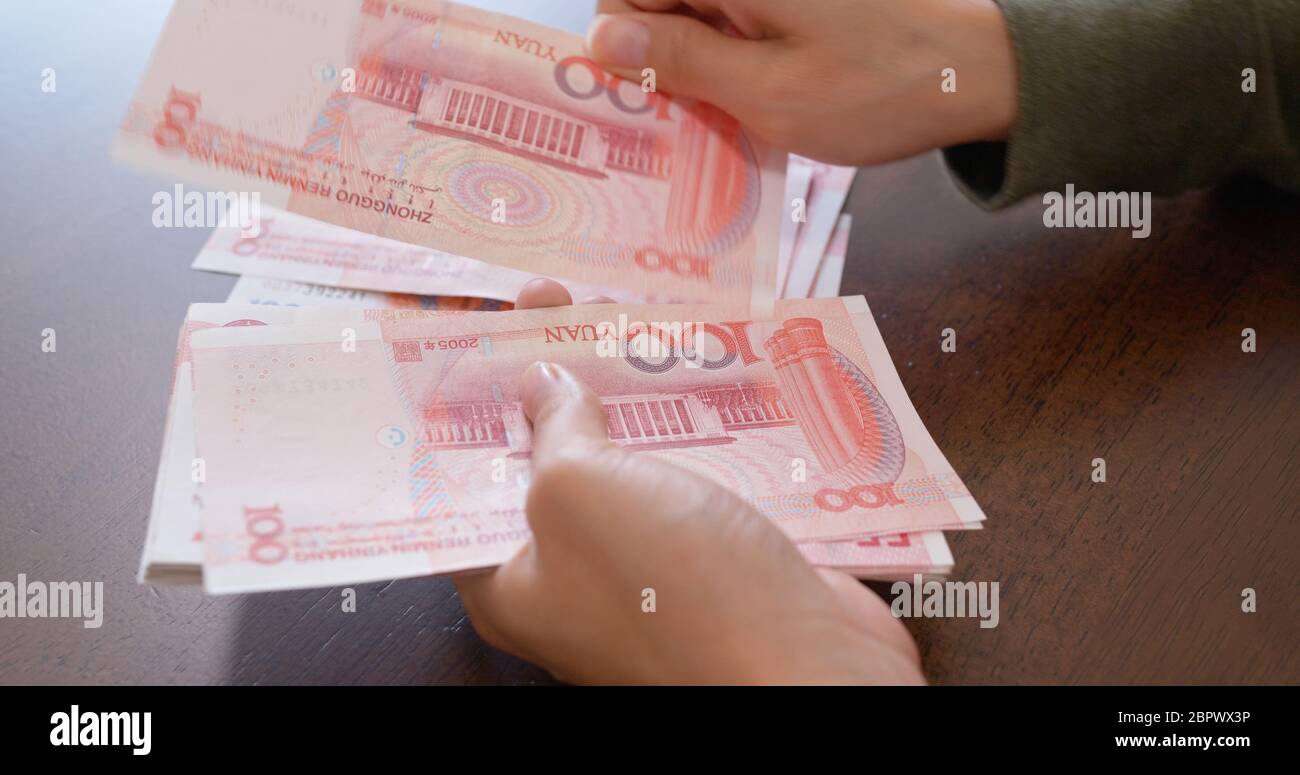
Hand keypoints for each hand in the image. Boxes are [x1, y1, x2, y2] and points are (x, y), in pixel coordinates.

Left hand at [452, 279, 924, 683]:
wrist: (810, 664)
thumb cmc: (673, 590)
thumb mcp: (580, 492)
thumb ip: (553, 429)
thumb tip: (542, 383)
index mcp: (511, 583)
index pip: (461, 483)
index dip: (463, 406)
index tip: (471, 336)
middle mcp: (572, 579)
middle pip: (545, 462)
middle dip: (550, 379)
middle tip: (554, 299)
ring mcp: (649, 568)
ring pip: (625, 462)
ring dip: (625, 392)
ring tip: (621, 312)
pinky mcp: (713, 554)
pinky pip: (688, 474)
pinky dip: (688, 423)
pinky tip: (691, 363)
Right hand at [587, 0, 1016, 165]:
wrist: (976, 75)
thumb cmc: (878, 89)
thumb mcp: (767, 93)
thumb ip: (679, 62)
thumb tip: (600, 39)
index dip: (619, 45)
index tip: (636, 100)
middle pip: (659, 1)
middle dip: (656, 58)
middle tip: (681, 121)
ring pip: (694, 17)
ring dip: (693, 67)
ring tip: (720, 118)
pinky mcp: (791, 4)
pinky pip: (732, 27)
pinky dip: (728, 64)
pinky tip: (747, 104)